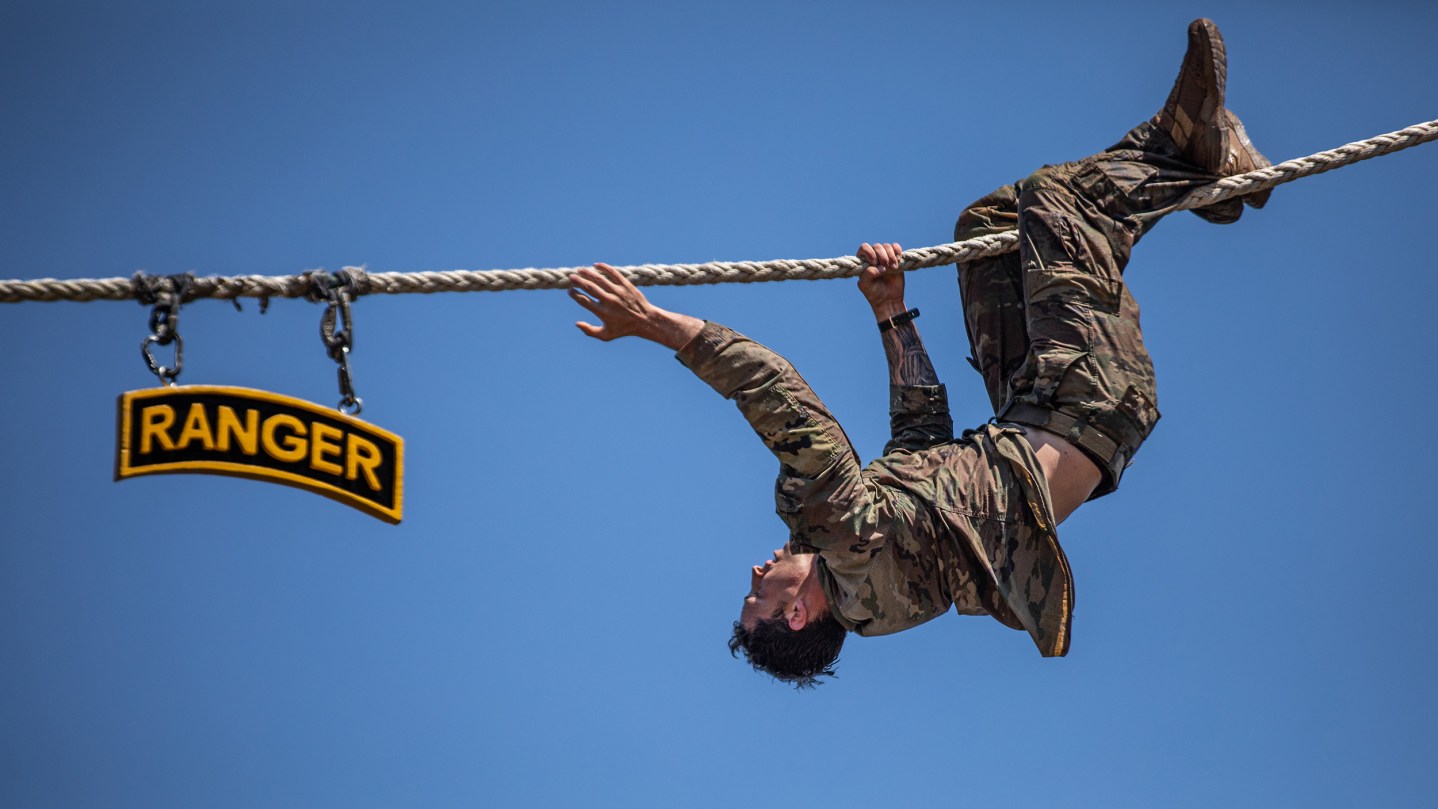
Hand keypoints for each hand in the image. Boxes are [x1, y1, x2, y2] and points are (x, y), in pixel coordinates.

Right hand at [569, 263, 703, 348]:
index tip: (570, 291)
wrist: (645, 321)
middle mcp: (610, 301)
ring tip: (581, 270)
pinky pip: (614, 273)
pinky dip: (604, 268)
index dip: (575, 295)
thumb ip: (590, 331)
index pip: (584, 301)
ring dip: (588, 273)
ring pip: (600, 279)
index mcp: (603, 313)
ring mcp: (618, 292)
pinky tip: (596, 265)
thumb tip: (576, 323)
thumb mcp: (606, 335)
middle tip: (571, 276)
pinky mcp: (626, 285)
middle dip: (579, 281)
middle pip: (590, 288)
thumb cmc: (624, 329)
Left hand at [856, 242, 905, 317]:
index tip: (874, 262)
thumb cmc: (874, 293)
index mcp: (863, 262)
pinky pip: (896, 248)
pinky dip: (898, 250)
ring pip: (887, 246)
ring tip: (893, 267)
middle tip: (885, 265)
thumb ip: (867, 275)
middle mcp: (874, 257)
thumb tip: (877, 267)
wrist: (889, 300)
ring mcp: (885, 257)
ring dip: (890, 255)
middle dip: (881, 254)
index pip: (864, 248)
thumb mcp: (865, 286)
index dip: (869, 252)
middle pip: (877, 246)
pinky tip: (898, 258)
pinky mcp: (895, 259)